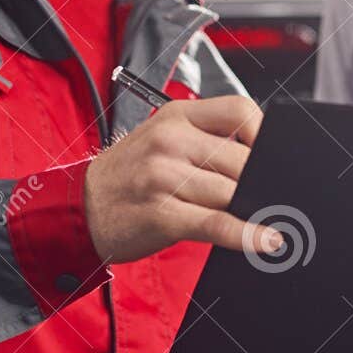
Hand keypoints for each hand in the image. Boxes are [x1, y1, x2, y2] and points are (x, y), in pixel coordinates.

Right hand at [83, 96, 282, 263]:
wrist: (80, 208)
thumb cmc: (128, 177)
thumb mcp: (160, 139)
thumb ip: (204, 140)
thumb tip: (259, 161)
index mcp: (175, 116)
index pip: (239, 111)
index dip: (264, 135)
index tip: (272, 157)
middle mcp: (169, 141)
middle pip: (241, 158)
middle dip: (260, 183)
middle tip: (269, 197)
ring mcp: (163, 177)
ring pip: (232, 192)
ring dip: (253, 210)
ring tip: (270, 221)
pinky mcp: (162, 214)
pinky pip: (216, 223)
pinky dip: (245, 235)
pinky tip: (265, 241)